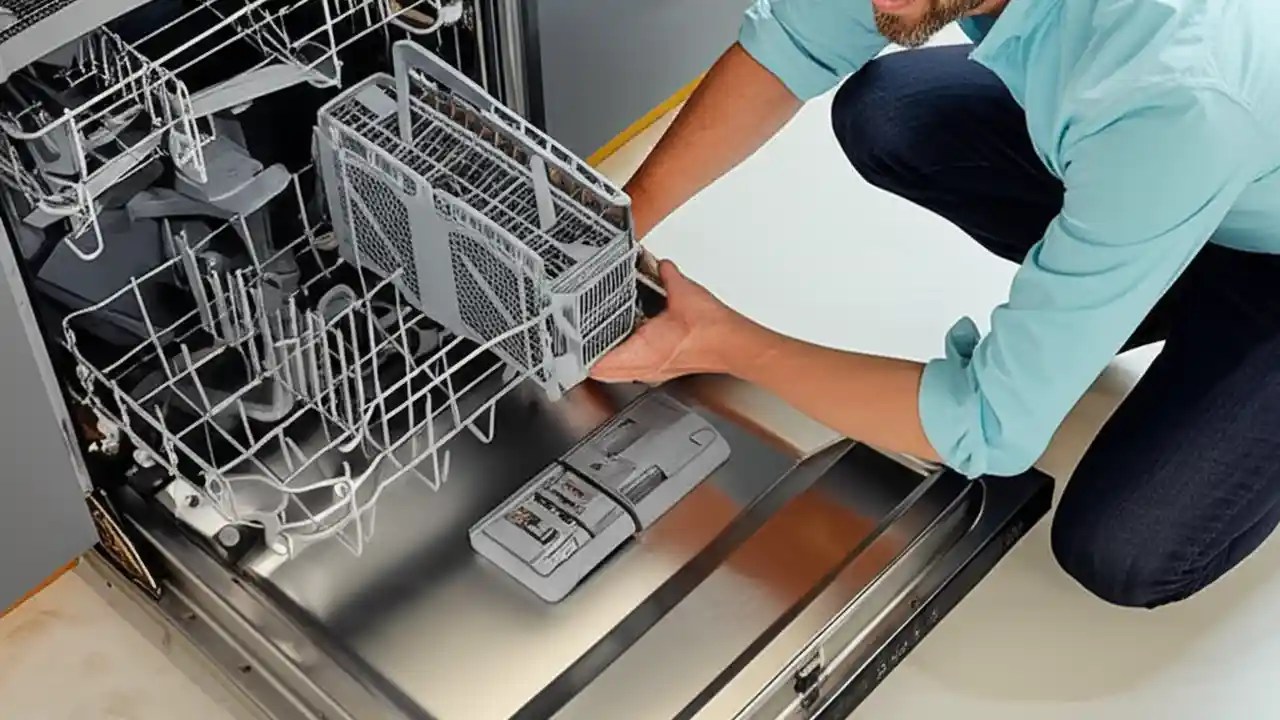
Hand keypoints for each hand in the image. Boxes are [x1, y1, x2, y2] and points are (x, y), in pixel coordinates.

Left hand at [592, 259, 757, 384]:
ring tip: (595, 339)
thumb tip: (660, 265)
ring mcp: (654, 372)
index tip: (568, 342)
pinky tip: (625, 340)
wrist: (734, 344)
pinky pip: (632, 370)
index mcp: (643, 351)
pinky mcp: (663, 370)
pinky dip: (622, 358)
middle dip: (587, 356)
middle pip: (601, 373)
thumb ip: (666, 275)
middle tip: (576, 338)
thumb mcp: (683, 292)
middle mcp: (645, 367)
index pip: (598, 364)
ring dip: (604, 359)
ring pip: (616, 374)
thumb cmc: (713, 329)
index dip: (579, 354)